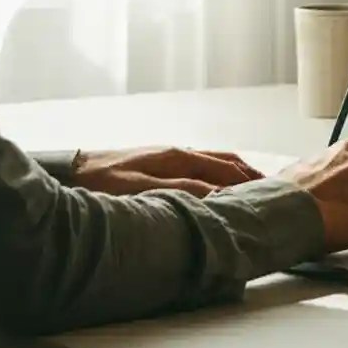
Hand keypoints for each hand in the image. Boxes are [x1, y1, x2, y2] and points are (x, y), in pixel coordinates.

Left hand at [72, 146, 263, 197]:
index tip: (272, 195)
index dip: (249, 182)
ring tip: (255, 187)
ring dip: (237, 172)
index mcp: (178, 157)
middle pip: (225, 160)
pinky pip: (202, 165)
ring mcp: (170, 155)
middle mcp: (178, 152)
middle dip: (250, 174)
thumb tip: (218, 192)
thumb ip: (181, 189)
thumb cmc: (104, 183)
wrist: (73, 171)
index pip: (225, 168)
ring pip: (214, 160)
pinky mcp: (161, 162)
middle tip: (275, 190)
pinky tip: (221, 185)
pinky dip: (220, 172)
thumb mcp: (143, 189)